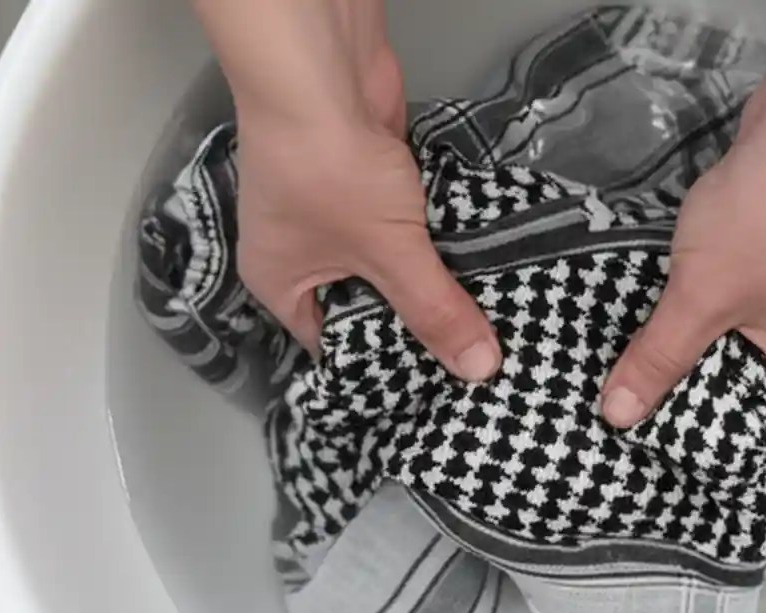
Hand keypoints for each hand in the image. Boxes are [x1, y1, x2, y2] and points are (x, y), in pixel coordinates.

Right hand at [227, 2, 500, 379]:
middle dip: (415, 317)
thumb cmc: (330, 173)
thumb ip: (435, 309)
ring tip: (484, 314)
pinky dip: (432, 232)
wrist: (323, 73)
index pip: (334, 344)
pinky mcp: (365, 174)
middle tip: (472, 355)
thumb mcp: (389, 253)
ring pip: (389, 258)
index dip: (383, 365)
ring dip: (428, 271)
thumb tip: (480, 369)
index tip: (436, 386)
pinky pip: (402, 220)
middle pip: (366, 301)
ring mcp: (330, 209)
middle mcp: (298, 251)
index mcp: (281, 284)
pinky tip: (476, 255)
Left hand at [601, 119, 765, 428]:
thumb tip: (616, 417)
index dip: (696, 438)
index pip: (752, 432)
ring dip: (699, 350)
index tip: (641, 442)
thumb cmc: (763, 221)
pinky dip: (715, 318)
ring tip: (638, 366)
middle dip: (690, 392)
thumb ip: (658, 359)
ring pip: (748, 350)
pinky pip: (754, 315)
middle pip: (750, 392)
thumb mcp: (699, 297)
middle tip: (626, 406)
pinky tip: (669, 315)